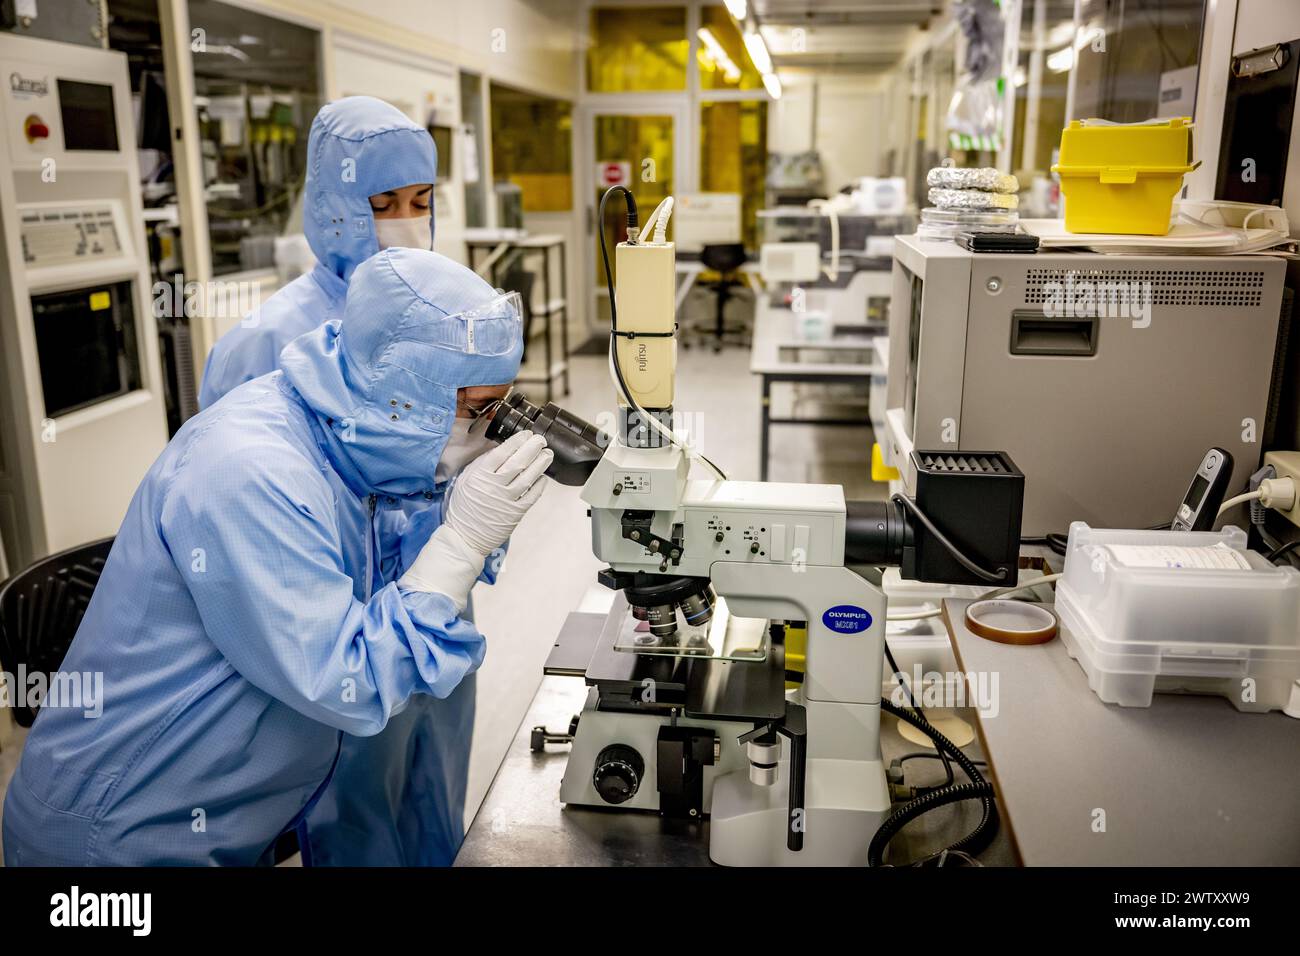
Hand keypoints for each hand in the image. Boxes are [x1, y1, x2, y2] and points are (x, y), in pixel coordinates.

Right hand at [398, 432, 550, 611]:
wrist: (465, 537)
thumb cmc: (464, 507)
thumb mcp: (465, 480)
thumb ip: (481, 465)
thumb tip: (500, 450)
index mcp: (480, 475)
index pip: (501, 453)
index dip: (516, 441)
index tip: (526, 435)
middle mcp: (495, 486)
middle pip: (518, 462)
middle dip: (532, 448)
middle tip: (541, 440)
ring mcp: (507, 500)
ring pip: (528, 477)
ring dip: (540, 464)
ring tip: (547, 455)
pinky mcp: (516, 513)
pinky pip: (532, 496)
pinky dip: (540, 485)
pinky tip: (543, 477)